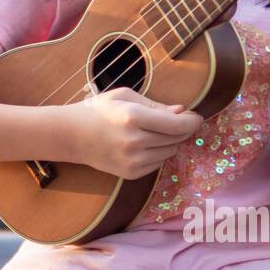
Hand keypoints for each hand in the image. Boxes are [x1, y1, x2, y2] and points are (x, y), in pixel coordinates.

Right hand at [67, 86, 204, 180]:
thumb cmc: (99, 110)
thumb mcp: (125, 96)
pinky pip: (158, 163)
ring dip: (170, 141)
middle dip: (183, 129)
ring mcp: (133, 160)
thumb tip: (182, 112)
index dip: (193, 121)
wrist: (72, 136)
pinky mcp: (131, 173)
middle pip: (177, 138)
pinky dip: (157, 153)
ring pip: (170, 152)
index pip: (177, 124)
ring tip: (153, 131)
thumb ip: (156, 105)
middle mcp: (135, 141)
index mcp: (133, 117)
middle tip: (178, 121)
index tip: (197, 117)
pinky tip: (142, 144)